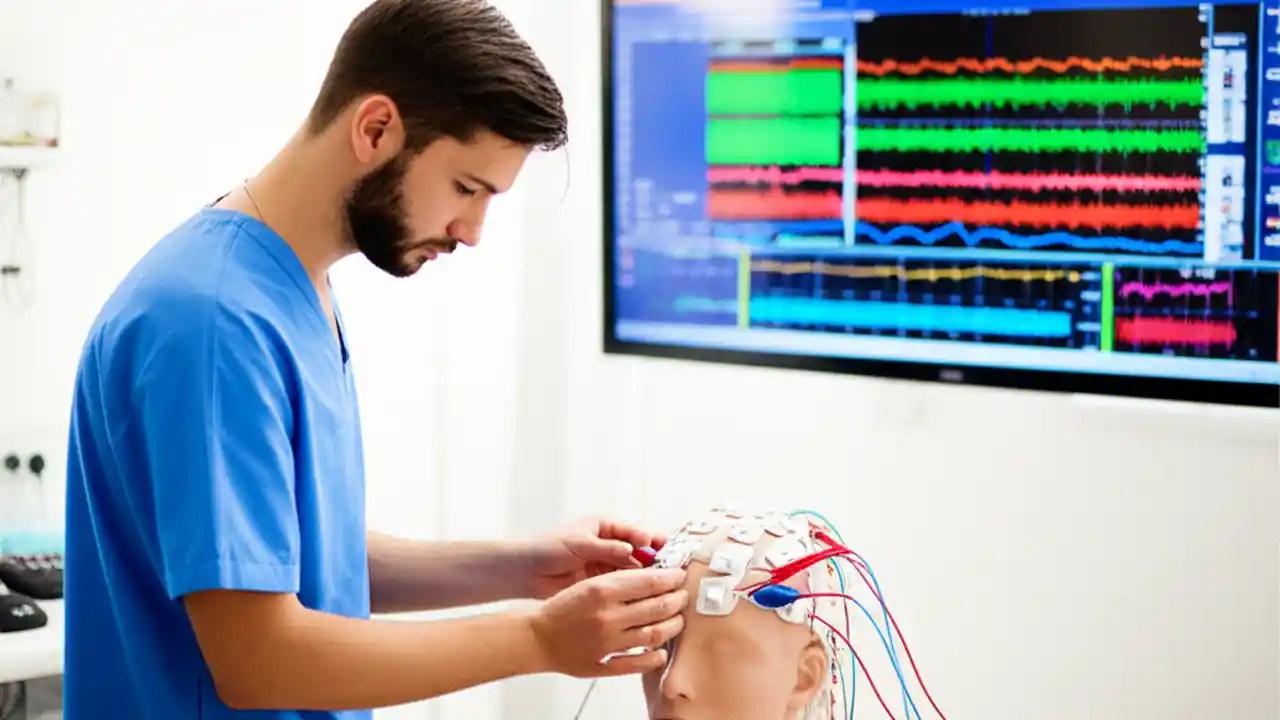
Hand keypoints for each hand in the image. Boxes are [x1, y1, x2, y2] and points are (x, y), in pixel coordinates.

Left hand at [522, 517, 668, 599]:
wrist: (524, 572)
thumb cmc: (547, 549)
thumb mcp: (579, 544)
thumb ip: (607, 548)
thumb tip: (634, 551)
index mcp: (605, 528)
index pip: (636, 533)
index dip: (654, 541)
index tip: (669, 550)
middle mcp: (609, 545)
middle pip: (640, 553)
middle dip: (656, 562)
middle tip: (673, 572)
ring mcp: (605, 565)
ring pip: (634, 571)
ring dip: (647, 579)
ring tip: (665, 588)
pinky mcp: (601, 584)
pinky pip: (623, 586)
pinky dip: (634, 591)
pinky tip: (646, 599)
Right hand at [528, 567, 687, 677]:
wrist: (535, 635)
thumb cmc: (561, 607)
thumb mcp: (589, 583)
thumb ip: (620, 581)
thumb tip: (654, 578)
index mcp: (602, 590)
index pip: (650, 581)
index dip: (672, 577)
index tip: (680, 575)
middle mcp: (607, 617)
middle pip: (657, 607)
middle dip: (677, 600)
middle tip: (684, 596)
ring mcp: (606, 643)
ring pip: (653, 634)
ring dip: (672, 626)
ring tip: (678, 620)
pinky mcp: (602, 664)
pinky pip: (637, 664)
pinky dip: (654, 658)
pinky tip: (661, 651)